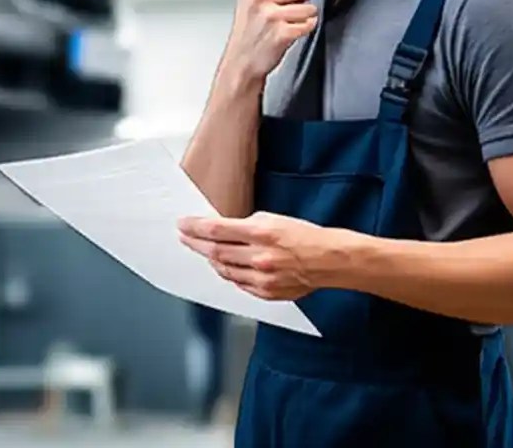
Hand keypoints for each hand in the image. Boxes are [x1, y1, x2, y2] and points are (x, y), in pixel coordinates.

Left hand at [177, 211, 344, 300]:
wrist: (329, 261)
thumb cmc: (305, 237)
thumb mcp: (274, 219)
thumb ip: (246, 226)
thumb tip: (224, 230)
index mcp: (262, 234)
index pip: (217, 230)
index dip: (195, 227)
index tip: (183, 224)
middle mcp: (260, 257)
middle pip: (215, 251)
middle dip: (195, 243)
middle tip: (185, 237)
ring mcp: (262, 278)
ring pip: (224, 270)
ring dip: (210, 259)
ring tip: (204, 251)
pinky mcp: (266, 292)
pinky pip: (238, 283)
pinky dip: (228, 274)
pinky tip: (224, 266)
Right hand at [222, 0, 328, 84]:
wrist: (241, 60)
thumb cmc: (250, 29)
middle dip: (303, 0)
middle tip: (285, 11)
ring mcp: (270, 13)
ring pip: (310, 7)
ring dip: (303, 17)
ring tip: (285, 24)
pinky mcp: (281, 31)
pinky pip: (309, 23)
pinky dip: (303, 30)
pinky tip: (287, 33)